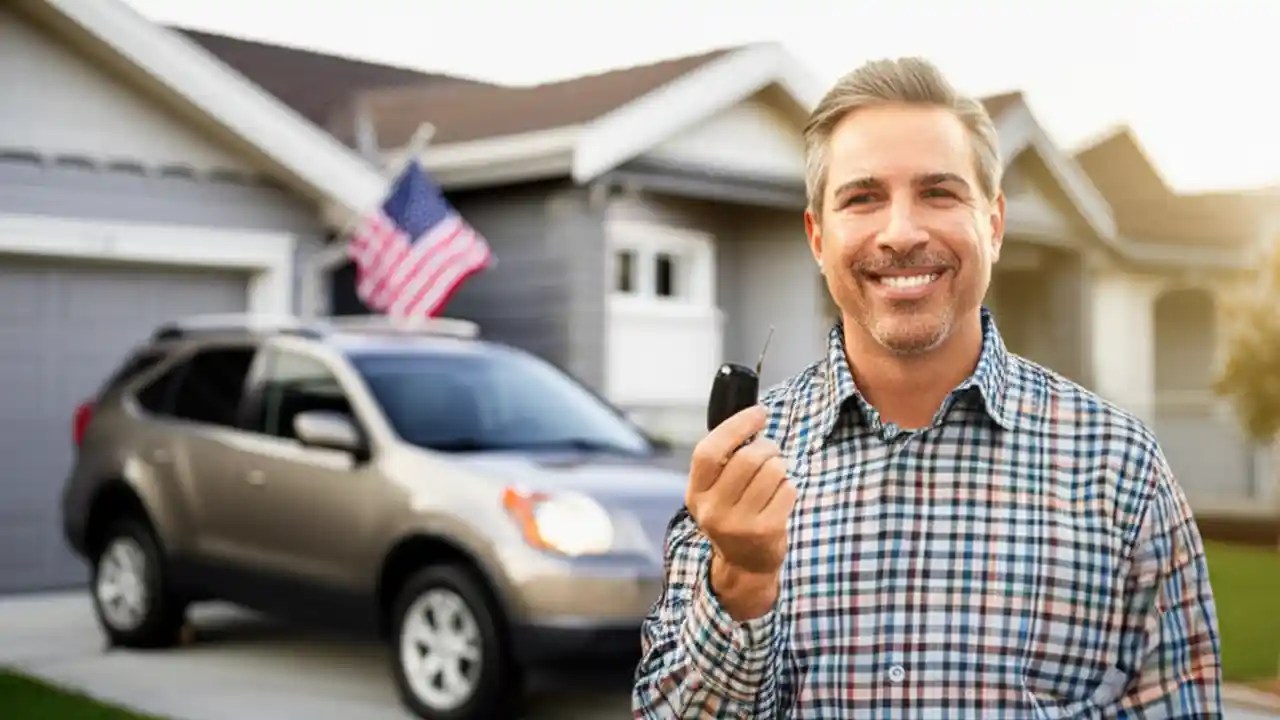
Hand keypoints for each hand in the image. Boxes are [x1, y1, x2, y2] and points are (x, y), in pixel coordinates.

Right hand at [686, 405, 796, 616]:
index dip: (736, 426)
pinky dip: (788, 486)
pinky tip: (780, 495)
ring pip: (771, 472)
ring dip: (779, 466)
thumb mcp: (713, 492)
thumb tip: (750, 418)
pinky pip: (787, 490)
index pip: (709, 451)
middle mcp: (712, 510)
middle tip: (770, 450)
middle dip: (766, 446)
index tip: (758, 413)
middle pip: (747, 459)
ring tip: (775, 474)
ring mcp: (739, 524)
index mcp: (696, 493)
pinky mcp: (765, 531)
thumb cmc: (732, 515)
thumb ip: (723, 460)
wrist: (743, 565)